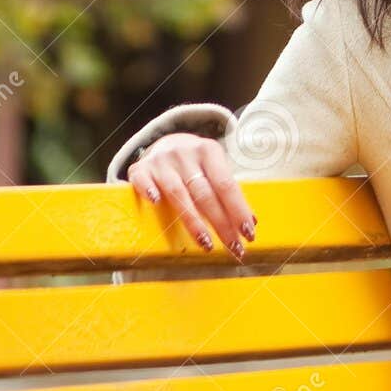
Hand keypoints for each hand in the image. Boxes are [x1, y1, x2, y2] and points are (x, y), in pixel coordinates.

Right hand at [127, 133, 255, 260]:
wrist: (165, 144)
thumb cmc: (195, 164)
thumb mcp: (214, 169)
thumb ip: (228, 192)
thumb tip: (250, 222)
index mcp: (209, 151)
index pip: (226, 184)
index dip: (238, 210)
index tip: (248, 233)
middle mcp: (185, 154)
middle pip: (205, 193)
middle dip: (221, 223)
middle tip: (233, 247)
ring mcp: (162, 161)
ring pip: (178, 193)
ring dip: (193, 222)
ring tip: (207, 244)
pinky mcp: (140, 169)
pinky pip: (143, 181)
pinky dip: (149, 191)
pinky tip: (155, 203)